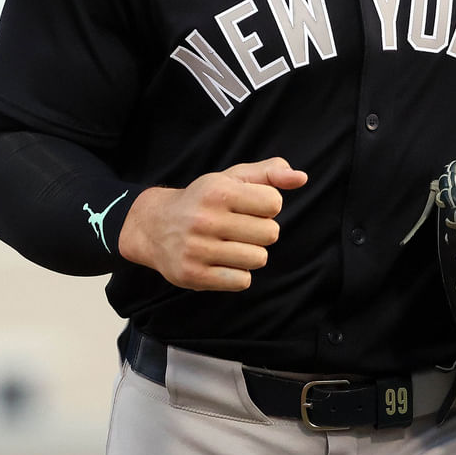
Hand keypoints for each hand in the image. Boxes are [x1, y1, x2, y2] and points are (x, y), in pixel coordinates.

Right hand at [118, 158, 307, 290]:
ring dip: (252, 254)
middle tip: (241, 228)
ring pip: (258, 259)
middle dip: (262, 231)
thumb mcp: (231, 178)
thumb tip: (301, 178)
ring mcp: (197, 249)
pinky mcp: (193, 275)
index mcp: (217, 191)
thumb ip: (269, 173)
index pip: (273, 203)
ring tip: (232, 245)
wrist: (154, 226)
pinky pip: (241, 281)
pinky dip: (239, 274)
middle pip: (270, 234)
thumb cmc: (203, 200)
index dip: (268, 206)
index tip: (251, 206)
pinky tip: (223, 262)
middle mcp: (205, 219)